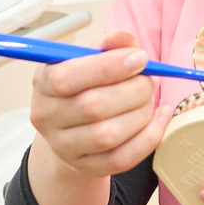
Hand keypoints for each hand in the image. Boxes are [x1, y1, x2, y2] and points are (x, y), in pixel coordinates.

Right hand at [29, 29, 168, 177]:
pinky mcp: (87, 167)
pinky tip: (160, 118)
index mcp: (43, 83)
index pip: (67, 77)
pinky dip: (149, 137)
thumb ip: (107, 45)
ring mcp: (64, 146)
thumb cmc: (83, 87)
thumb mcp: (88, 59)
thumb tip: (124, 38)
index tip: (140, 58)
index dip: (108, 67)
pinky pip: (122, 158)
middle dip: (133, 90)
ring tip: (150, 100)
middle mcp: (47, 117)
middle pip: (93, 106)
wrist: (72, 130)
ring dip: (141, 114)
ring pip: (108, 135)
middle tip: (150, 80)